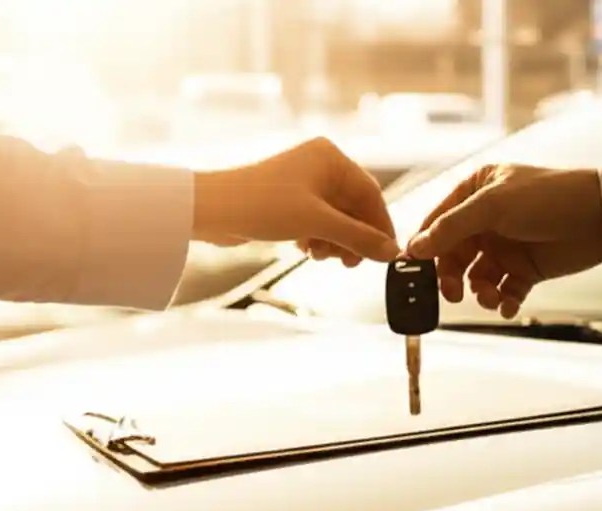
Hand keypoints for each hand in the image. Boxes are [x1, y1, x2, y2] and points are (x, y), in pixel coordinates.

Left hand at [192, 137, 398, 264]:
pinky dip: (317, 237)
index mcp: (330, 157)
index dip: (380, 226)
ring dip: (334, 241)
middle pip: (353, 207)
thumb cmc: (260, 204)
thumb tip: (390, 252)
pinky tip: (307, 249)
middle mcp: (318, 165)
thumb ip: (358, 238)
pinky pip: (316, 221)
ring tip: (322, 256)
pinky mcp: (287, 200)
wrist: (210, 209)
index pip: (370, 193)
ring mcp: (302, 182)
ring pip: (334, 217)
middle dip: (353, 237)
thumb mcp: (317, 224)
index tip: (386, 253)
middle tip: (351, 262)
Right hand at [406, 164, 601, 318]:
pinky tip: (507, 304)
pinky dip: (502, 301)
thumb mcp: (493, 205)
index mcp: (475, 193)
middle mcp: (487, 220)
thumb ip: (452, 227)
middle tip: (453, 294)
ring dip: (479, 292)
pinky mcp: (526, 268)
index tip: (414, 272)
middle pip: (453, 256)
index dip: (425, 248)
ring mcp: (506, 245)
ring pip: (476, 277)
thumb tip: (416, 246)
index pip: (437, 223)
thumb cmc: (551, 197)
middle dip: (451, 277)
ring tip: (490, 297)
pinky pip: (503, 290)